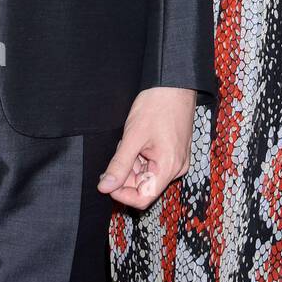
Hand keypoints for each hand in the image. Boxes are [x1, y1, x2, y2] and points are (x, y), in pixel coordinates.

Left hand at [97, 86, 195, 209]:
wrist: (174, 83)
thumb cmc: (156, 106)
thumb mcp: (133, 137)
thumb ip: (119, 165)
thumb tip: (105, 187)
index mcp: (168, 168)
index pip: (143, 198)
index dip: (122, 194)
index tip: (107, 181)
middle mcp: (176, 168)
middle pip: (144, 186)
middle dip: (126, 173)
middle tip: (120, 150)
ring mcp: (177, 160)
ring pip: (148, 174)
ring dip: (133, 162)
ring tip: (130, 140)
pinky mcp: (175, 151)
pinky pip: (154, 163)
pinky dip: (142, 155)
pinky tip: (138, 138)